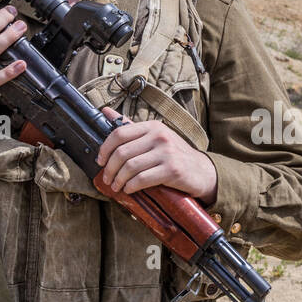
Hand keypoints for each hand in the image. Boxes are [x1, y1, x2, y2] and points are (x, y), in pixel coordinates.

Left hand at [95, 105, 216, 202]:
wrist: (202, 171)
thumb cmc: (174, 155)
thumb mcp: (155, 136)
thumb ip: (130, 126)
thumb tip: (105, 111)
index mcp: (153, 126)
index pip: (119, 133)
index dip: (105, 148)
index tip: (100, 161)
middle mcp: (160, 136)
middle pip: (122, 152)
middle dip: (110, 169)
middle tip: (106, 179)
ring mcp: (167, 153)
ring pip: (130, 167)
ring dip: (118, 180)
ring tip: (116, 186)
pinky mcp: (172, 170)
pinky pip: (142, 179)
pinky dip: (131, 187)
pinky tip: (129, 190)